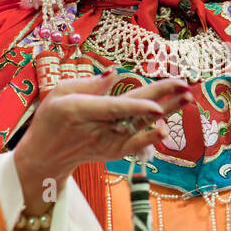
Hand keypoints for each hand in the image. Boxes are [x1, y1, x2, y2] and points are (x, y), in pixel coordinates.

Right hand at [13, 71, 192, 215]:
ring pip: (140, 126)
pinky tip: (166, 128)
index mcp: (79, 110)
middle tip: (185, 87)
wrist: (44, 157)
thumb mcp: (59, 93)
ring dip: (165, 113)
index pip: (114, 108)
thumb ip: (89, 84)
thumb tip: (116, 73)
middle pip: (133, 113)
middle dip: (161, 100)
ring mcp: (106, 142)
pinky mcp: (112, 151)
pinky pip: (135, 145)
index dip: (137, 107)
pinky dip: (150, 138)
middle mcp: (96, 128)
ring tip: (186, 99)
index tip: (158, 103)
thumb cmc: (50, 120)